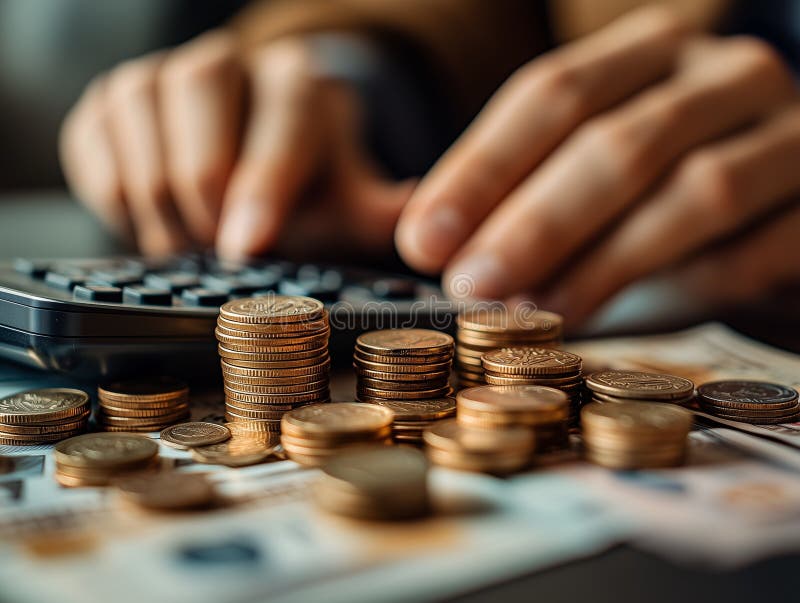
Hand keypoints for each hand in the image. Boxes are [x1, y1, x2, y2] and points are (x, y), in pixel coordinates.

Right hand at [60, 31, 411, 258]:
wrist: (247, 158)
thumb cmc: (300, 186)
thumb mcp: (345, 202)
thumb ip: (375, 213)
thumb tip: (416, 223)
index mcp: (297, 83)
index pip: (281, 122)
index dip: (262, 186)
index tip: (246, 247)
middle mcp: (228, 63)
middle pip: (200, 101)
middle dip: (204, 194)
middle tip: (215, 252)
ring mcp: (160, 75)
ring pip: (138, 114)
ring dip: (156, 200)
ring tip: (184, 245)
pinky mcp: (108, 101)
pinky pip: (93, 142)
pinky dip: (114, 195)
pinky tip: (147, 220)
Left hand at [395, 6, 799, 325]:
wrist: (787, 183)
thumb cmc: (663, 179)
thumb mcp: (590, 161)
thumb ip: (520, 189)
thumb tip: (432, 241)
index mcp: (650, 52)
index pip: (552, 93)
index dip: (482, 168)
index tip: (425, 238)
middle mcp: (724, 76)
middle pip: (620, 141)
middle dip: (536, 221)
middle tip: (470, 285)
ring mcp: (789, 134)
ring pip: (697, 192)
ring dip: (603, 262)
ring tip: (535, 312)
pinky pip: (754, 251)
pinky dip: (685, 288)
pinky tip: (624, 319)